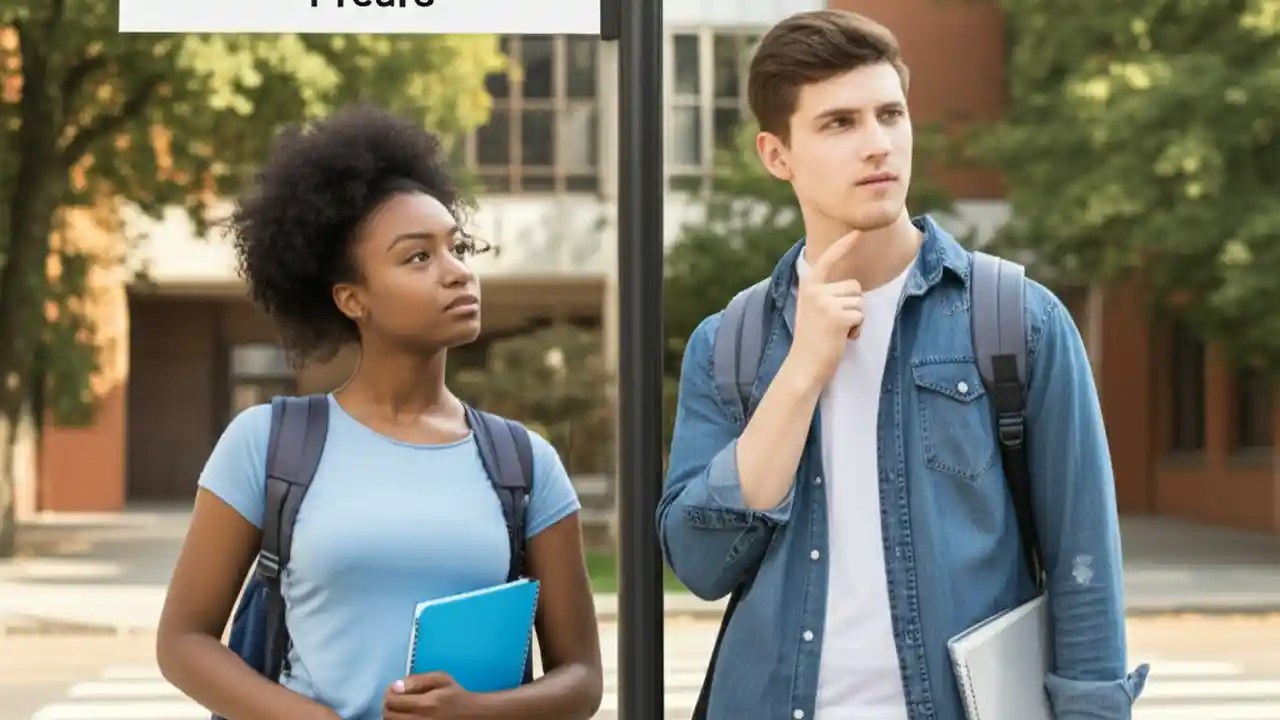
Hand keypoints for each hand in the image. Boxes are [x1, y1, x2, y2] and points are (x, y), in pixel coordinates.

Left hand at [383, 672, 478, 718]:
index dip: (389, 693)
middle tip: (397, 700)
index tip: (395, 690)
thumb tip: (395, 686)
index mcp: (424, 704)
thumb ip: (417, 680)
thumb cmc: (456, 695)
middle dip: (388, 705)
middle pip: (388, 716)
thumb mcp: (441, 679)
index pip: (391, 701)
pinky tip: (407, 717)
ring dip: (393, 715)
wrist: (473, 715)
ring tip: (401, 709)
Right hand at [790, 229, 864, 382]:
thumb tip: (849, 283)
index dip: (844, 245)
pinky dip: (856, 330)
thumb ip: (824, 293)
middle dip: (853, 305)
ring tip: (836, 332)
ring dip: (855, 319)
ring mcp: (825, 302)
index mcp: (808, 286)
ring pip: (860, 302)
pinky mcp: (837, 317)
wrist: (803, 366)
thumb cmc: (812, 340)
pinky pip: (860, 316)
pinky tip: (841, 339)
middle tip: (834, 324)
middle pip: (854, 286)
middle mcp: (815, 290)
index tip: (860, 232)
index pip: (828, 259)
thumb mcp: (812, 309)